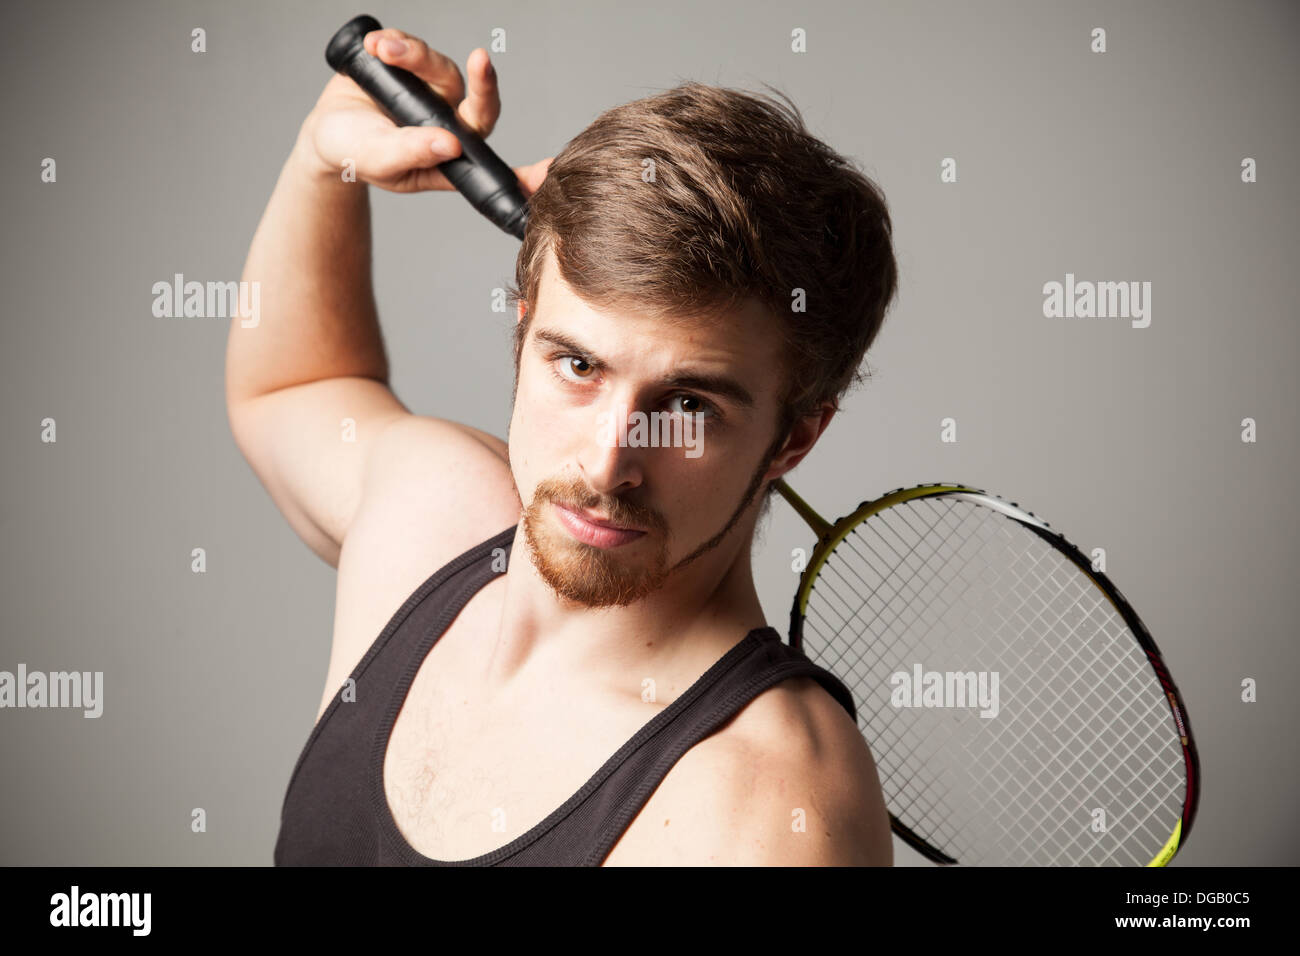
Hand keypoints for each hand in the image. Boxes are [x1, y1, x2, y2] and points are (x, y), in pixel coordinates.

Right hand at [296, 27, 551, 194]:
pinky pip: (416, 47)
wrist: (327, 128)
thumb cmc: (356, 154)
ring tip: (381, 52)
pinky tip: (376, 47)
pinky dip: (396, 42)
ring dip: (413, 54)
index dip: (524, 173)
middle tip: (480, 61)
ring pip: (443, 67)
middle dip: (485, 81)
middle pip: (482, 102)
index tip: (549, 172)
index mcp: (452, 157)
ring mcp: (437, 93)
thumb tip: (450, 144)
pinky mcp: (417, 67)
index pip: (494, 166)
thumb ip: (412, 152)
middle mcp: (453, 124)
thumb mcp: (379, 160)